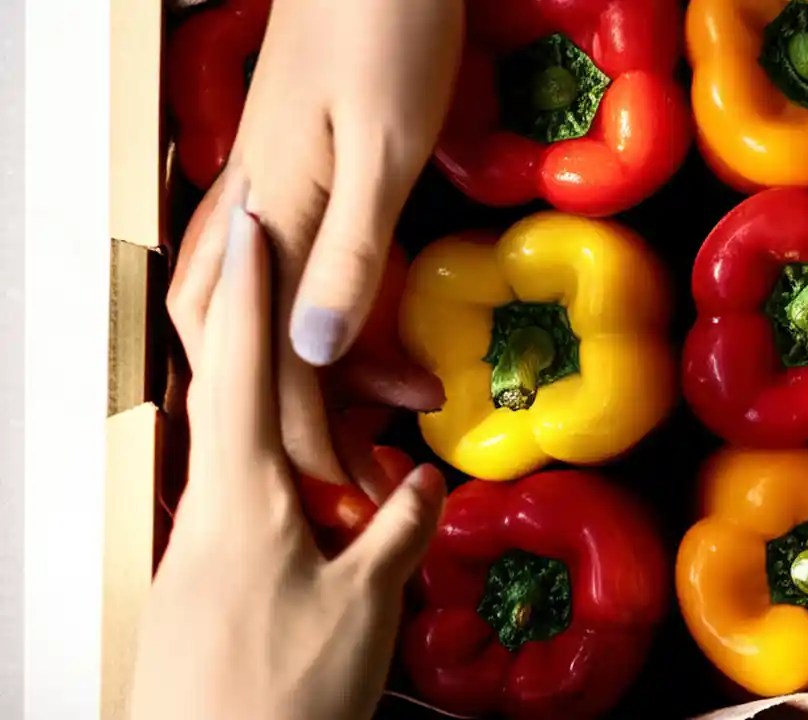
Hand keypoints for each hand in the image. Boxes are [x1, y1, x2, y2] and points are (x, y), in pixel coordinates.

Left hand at [133, 208, 446, 719]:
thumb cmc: (278, 700)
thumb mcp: (363, 609)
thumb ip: (396, 533)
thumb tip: (422, 481)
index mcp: (241, 498)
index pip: (239, 365)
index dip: (249, 290)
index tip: (254, 222)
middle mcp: (209, 509)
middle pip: (232, 395)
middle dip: (264, 337)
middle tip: (293, 284)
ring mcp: (201, 546)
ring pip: (244, 450)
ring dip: (288, 417)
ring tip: (348, 412)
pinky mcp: (206, 579)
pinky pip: (245, 497)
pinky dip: (282, 473)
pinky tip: (317, 495)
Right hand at [167, 0, 463, 491]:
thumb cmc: (384, 36)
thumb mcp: (383, 152)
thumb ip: (348, 254)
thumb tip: (312, 355)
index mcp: (268, 219)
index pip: (270, 359)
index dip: (308, 431)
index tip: (349, 483)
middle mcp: (250, 215)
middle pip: (245, 349)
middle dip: (303, 417)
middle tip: (367, 463)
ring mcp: (263, 194)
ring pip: (260, 314)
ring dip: (319, 371)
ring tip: (393, 401)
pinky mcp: (287, 176)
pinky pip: (284, 273)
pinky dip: (323, 316)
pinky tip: (364, 335)